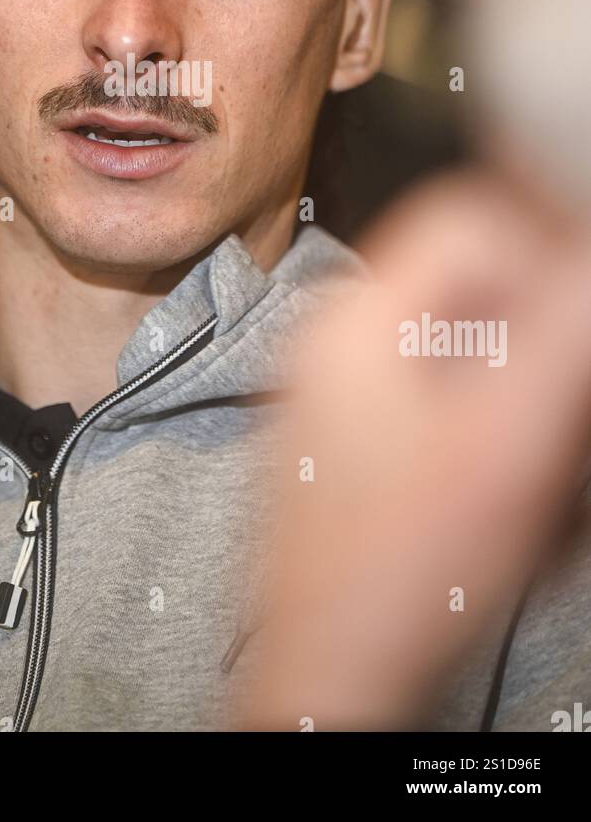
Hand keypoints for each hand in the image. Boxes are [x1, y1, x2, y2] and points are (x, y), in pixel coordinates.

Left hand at [234, 167, 590, 730]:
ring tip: (543, 470)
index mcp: (358, 318)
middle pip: (470, 286)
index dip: (541, 252)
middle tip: (562, 409)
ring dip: (525, 393)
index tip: (576, 307)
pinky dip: (496, 434)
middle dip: (541, 337)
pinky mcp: (358, 441)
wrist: (332, 675)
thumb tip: (581, 261)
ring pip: (468, 349)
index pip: (464, 224)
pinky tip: (517, 497)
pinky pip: (448, 403)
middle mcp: (339, 341)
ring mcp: (343, 392)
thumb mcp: (509, 440)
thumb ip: (561, 332)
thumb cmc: (398, 574)